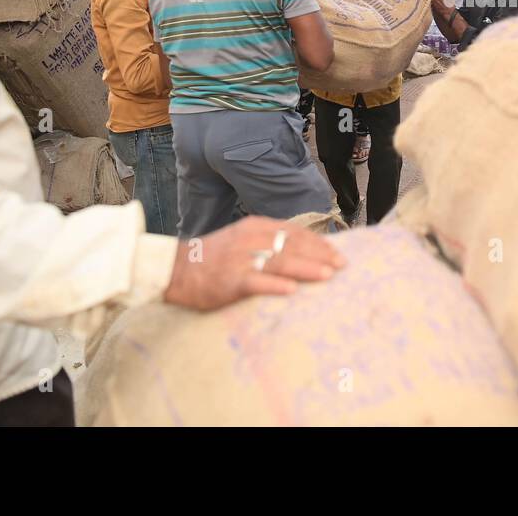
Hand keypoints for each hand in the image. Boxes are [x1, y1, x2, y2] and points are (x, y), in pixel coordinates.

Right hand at [163, 216, 345, 309]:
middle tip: (341, 265)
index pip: (295, 232)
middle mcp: (250, 239)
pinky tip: (291, 290)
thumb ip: (269, 241)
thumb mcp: (243, 239)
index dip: (318, 242)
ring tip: (327, 275)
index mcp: (256, 227)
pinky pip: (255, 282)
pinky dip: (274, 285)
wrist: (175, 269)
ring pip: (279, 261)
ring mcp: (239, 259)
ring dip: (306, 268)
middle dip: (320, 255)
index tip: (337, 253)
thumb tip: (301, 250)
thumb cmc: (214, 257)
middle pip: (292, 245)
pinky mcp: (229, 280)